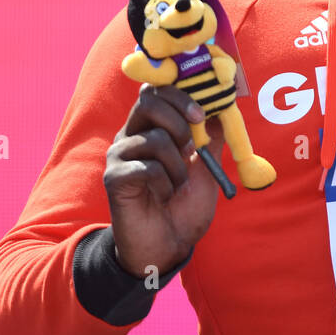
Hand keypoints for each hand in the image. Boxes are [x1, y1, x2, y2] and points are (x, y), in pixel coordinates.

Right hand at [103, 83, 225, 278]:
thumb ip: (211, 136)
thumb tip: (221, 106)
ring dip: (178, 166)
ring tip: (177, 186)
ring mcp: (119, 155)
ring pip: (156, 137)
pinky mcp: (114, 177)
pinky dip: (165, 183)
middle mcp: (131, 135)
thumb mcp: (207, 167)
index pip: (156, 90)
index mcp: (151, 127)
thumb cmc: (186, 205)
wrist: (170, 244)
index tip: (201, 115)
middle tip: (191, 148)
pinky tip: (162, 196)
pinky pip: (147, 166)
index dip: (180, 95)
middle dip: (180, 122)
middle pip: (148, 101)